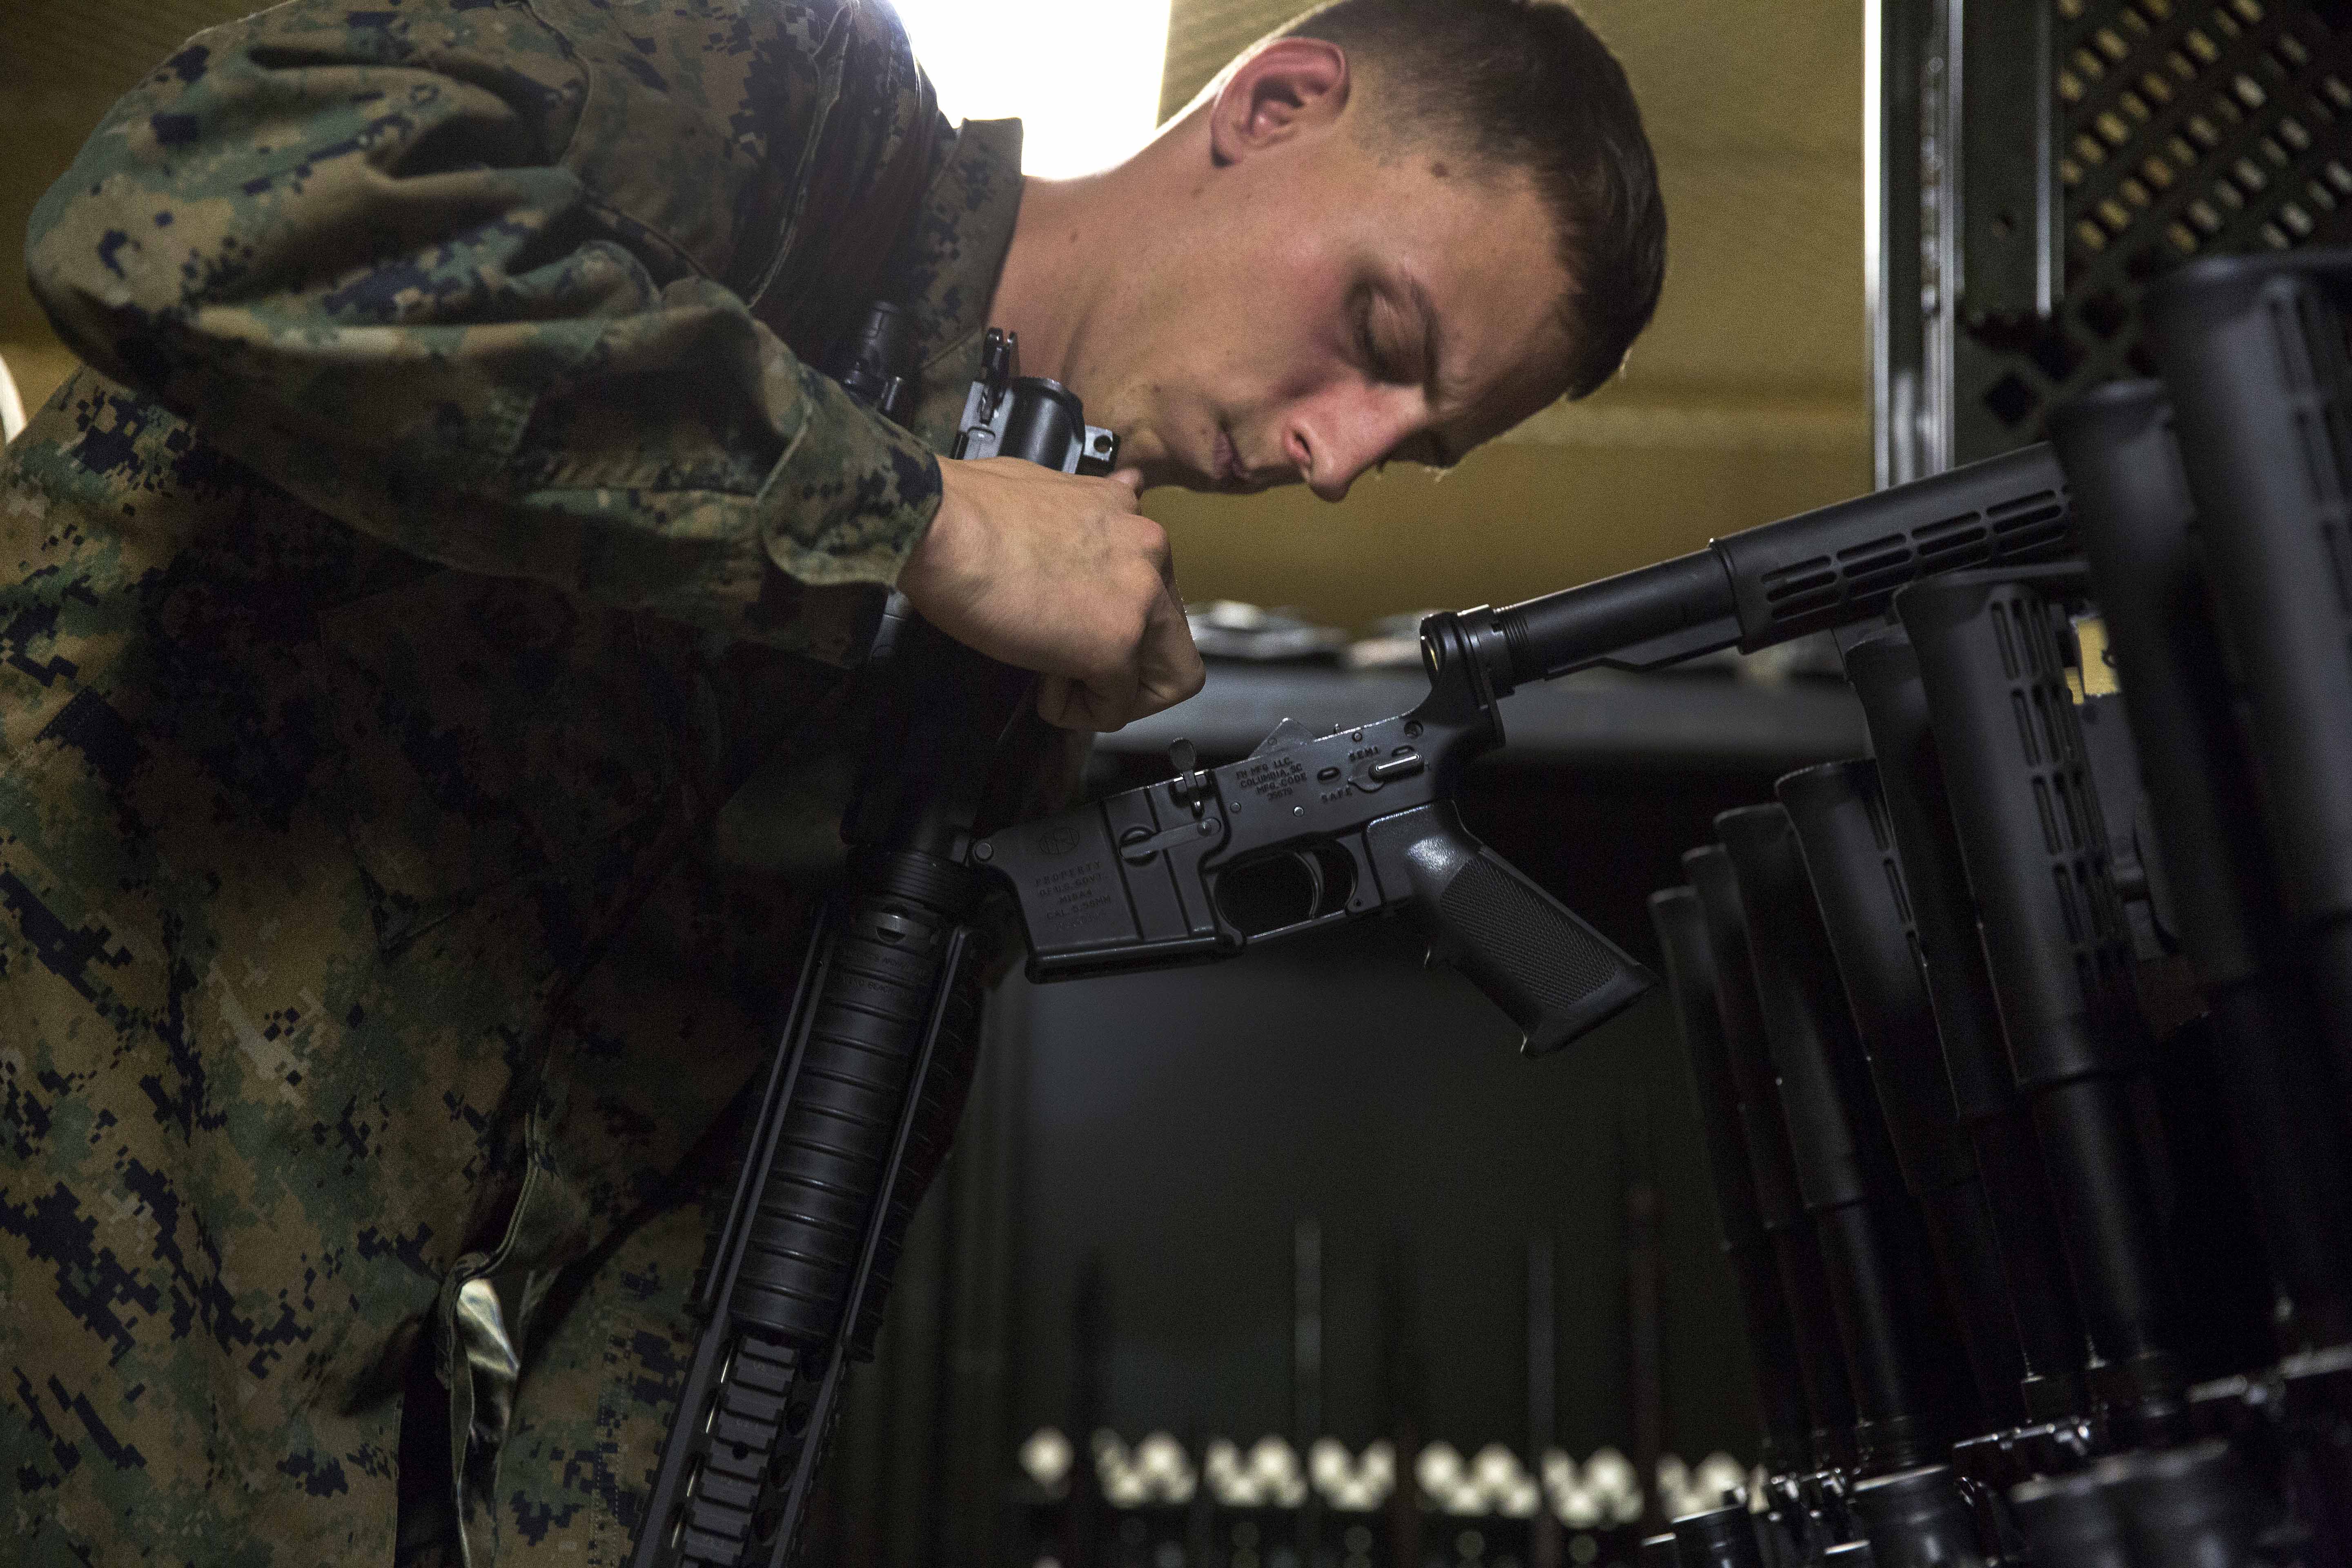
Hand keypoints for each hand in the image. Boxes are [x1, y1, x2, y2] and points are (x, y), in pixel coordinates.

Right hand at [899, 458, 1205, 730]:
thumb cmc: (966, 507)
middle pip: (1178, 641)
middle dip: (1133, 671)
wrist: (938, 523)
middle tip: (1080, 673)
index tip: (1076, 627)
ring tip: (1059, 680)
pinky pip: (1115, 708)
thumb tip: (1104, 501)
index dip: (1121, 623)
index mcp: (1131, 517)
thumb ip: (1089, 508)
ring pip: (1169, 680)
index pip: (1159, 591)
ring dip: (1115, 694)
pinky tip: (1038, 685)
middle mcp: (1149, 553)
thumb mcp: (1047, 489)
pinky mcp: (1113, 646)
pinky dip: (1077, 711)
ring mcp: (1138, 601)